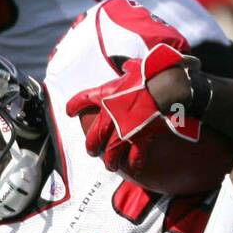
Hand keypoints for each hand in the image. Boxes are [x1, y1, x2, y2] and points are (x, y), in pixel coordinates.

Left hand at [64, 44, 201, 170]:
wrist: (164, 88)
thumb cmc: (149, 74)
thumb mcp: (134, 67)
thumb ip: (128, 68)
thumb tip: (127, 65)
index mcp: (105, 95)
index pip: (81, 100)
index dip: (73, 106)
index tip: (69, 111)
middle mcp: (110, 116)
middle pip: (94, 136)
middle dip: (91, 146)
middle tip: (91, 151)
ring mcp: (124, 131)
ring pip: (112, 152)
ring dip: (110, 161)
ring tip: (110, 166)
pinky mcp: (140, 139)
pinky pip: (136, 156)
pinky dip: (135, 163)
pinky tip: (134, 168)